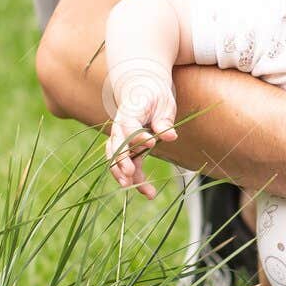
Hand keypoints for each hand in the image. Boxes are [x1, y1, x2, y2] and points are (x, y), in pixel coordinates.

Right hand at [105, 63, 177, 199]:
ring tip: (134, 189)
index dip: (137, 136)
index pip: (128, 125)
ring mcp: (122, 139)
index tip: (151, 144)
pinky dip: (136, 180)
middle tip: (130, 173)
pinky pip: (128, 165)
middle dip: (121, 160)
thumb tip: (170, 136)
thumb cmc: (155, 97)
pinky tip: (150, 193)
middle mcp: (120, 127)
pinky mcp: (128, 150)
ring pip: (117, 159)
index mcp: (129, 112)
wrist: (142, 92)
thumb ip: (164, 120)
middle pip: (115, 145)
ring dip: (123, 175)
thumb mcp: (164, 104)